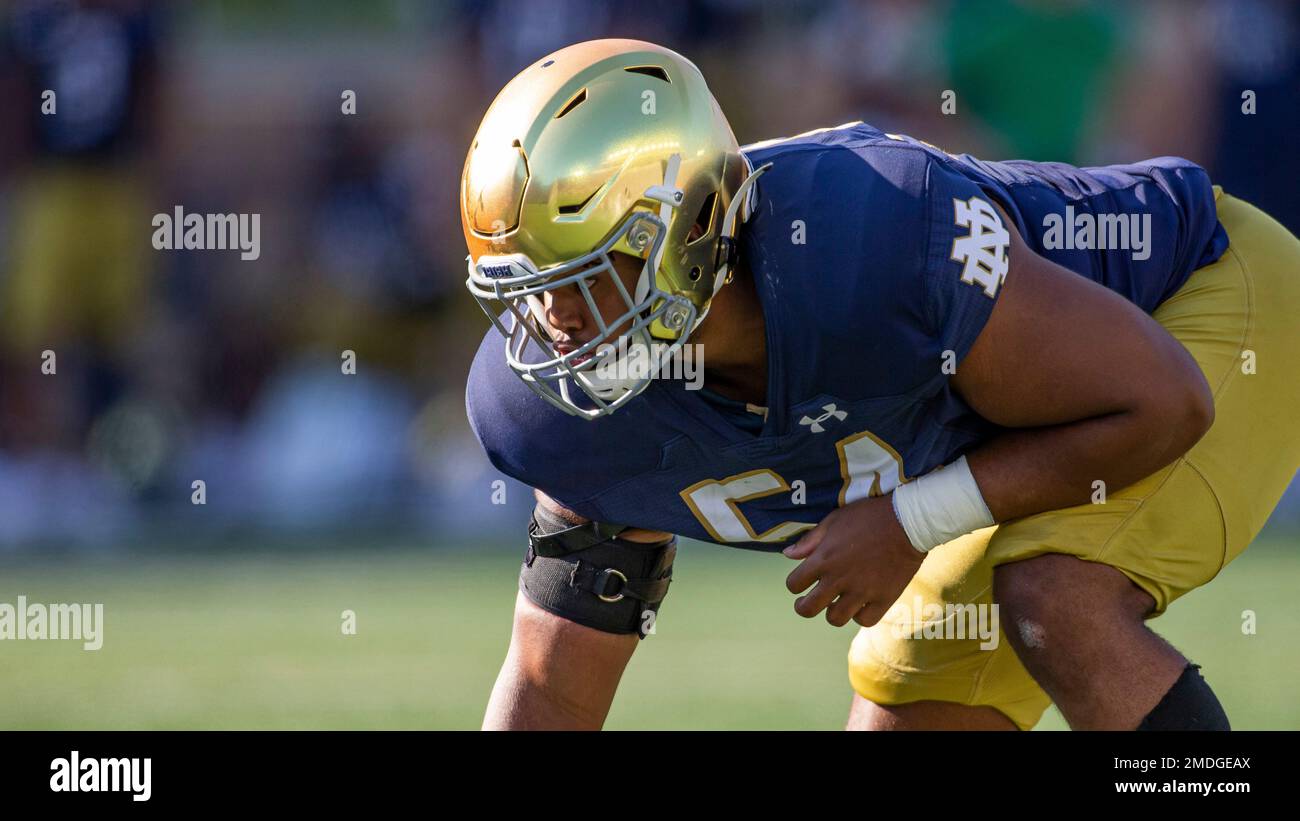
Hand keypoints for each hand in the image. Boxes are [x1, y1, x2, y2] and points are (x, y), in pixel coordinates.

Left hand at [783, 494, 924, 627]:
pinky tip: (860, 605)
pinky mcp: (883, 599)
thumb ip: (810, 540)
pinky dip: (859, 615)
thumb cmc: (868, 517)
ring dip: (832, 612)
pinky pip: (864, 620)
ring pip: (835, 619)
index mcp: (823, 559)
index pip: (794, 584)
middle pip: (808, 609)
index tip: (801, 583)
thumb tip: (788, 554)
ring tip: (836, 603)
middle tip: (808, 603)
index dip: (794, 585)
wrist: (908, 521)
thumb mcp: (834, 520)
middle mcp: (839, 579)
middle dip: (803, 607)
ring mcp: (861, 591)